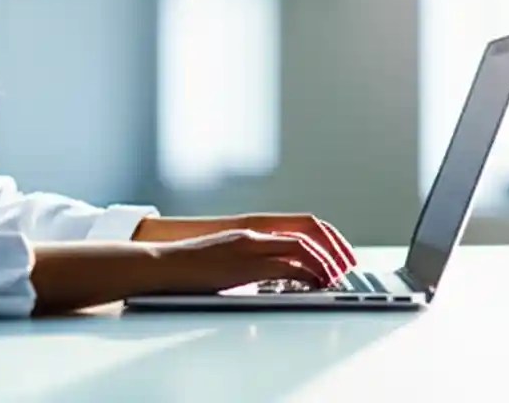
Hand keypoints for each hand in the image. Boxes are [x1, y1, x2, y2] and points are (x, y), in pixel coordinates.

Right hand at [152, 229, 335, 292]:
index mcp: (252, 230)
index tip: (339, 254)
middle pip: (308, 231)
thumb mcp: (227, 258)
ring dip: (323, 262)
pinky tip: (314, 283)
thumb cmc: (189, 267)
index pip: (301, 224)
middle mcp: (255, 233)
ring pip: (301, 247)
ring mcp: (250, 246)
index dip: (325, 237)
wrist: (163, 265)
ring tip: (334, 277)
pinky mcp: (244, 264)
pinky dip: (306, 274)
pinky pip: (285, 265)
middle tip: (346, 266)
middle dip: (333, 248)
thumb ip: (251, 261)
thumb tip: (273, 275)